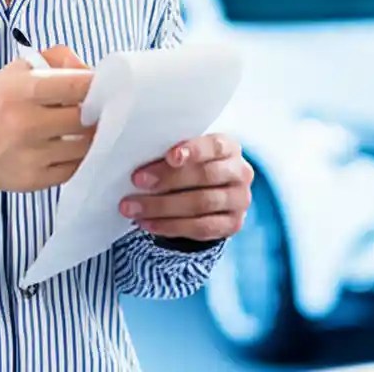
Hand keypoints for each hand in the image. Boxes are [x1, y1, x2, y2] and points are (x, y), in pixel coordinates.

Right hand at [0, 46, 94, 197]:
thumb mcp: (15, 71)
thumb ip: (56, 59)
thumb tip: (89, 70)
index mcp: (21, 91)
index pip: (76, 85)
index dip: (97, 84)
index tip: (104, 84)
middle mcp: (25, 124)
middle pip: (85, 117)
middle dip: (97, 110)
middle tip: (99, 107)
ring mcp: (31, 156)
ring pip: (85, 145)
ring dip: (91, 135)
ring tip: (87, 126)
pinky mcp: (35, 180)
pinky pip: (75, 167)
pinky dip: (80, 156)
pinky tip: (74, 146)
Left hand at [119, 133, 253, 241]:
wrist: (210, 193)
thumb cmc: (191, 166)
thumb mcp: (186, 154)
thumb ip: (171, 155)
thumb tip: (140, 164)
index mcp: (229, 147)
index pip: (214, 146)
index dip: (193, 151)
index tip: (170, 156)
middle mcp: (240, 173)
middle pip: (205, 176)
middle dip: (168, 180)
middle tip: (137, 181)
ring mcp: (240, 200)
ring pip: (201, 204)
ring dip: (162, 207)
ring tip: (133, 208)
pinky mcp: (233, 224)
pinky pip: (200, 228)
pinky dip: (170, 227)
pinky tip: (148, 223)